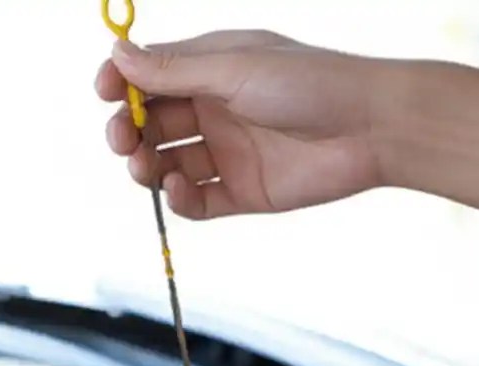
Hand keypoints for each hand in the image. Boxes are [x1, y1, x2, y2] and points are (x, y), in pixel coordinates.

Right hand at [96, 32, 478, 218]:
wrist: (374, 129)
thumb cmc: (311, 83)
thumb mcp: (233, 68)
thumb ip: (173, 69)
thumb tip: (117, 53)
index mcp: (212, 69)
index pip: (150, 76)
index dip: (121, 84)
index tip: (104, 93)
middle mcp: (215, 109)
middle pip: (151, 123)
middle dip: (128, 130)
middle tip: (123, 139)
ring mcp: (228, 152)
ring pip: (167, 163)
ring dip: (147, 166)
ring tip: (148, 167)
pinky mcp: (243, 192)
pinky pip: (196, 200)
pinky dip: (179, 199)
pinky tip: (180, 189)